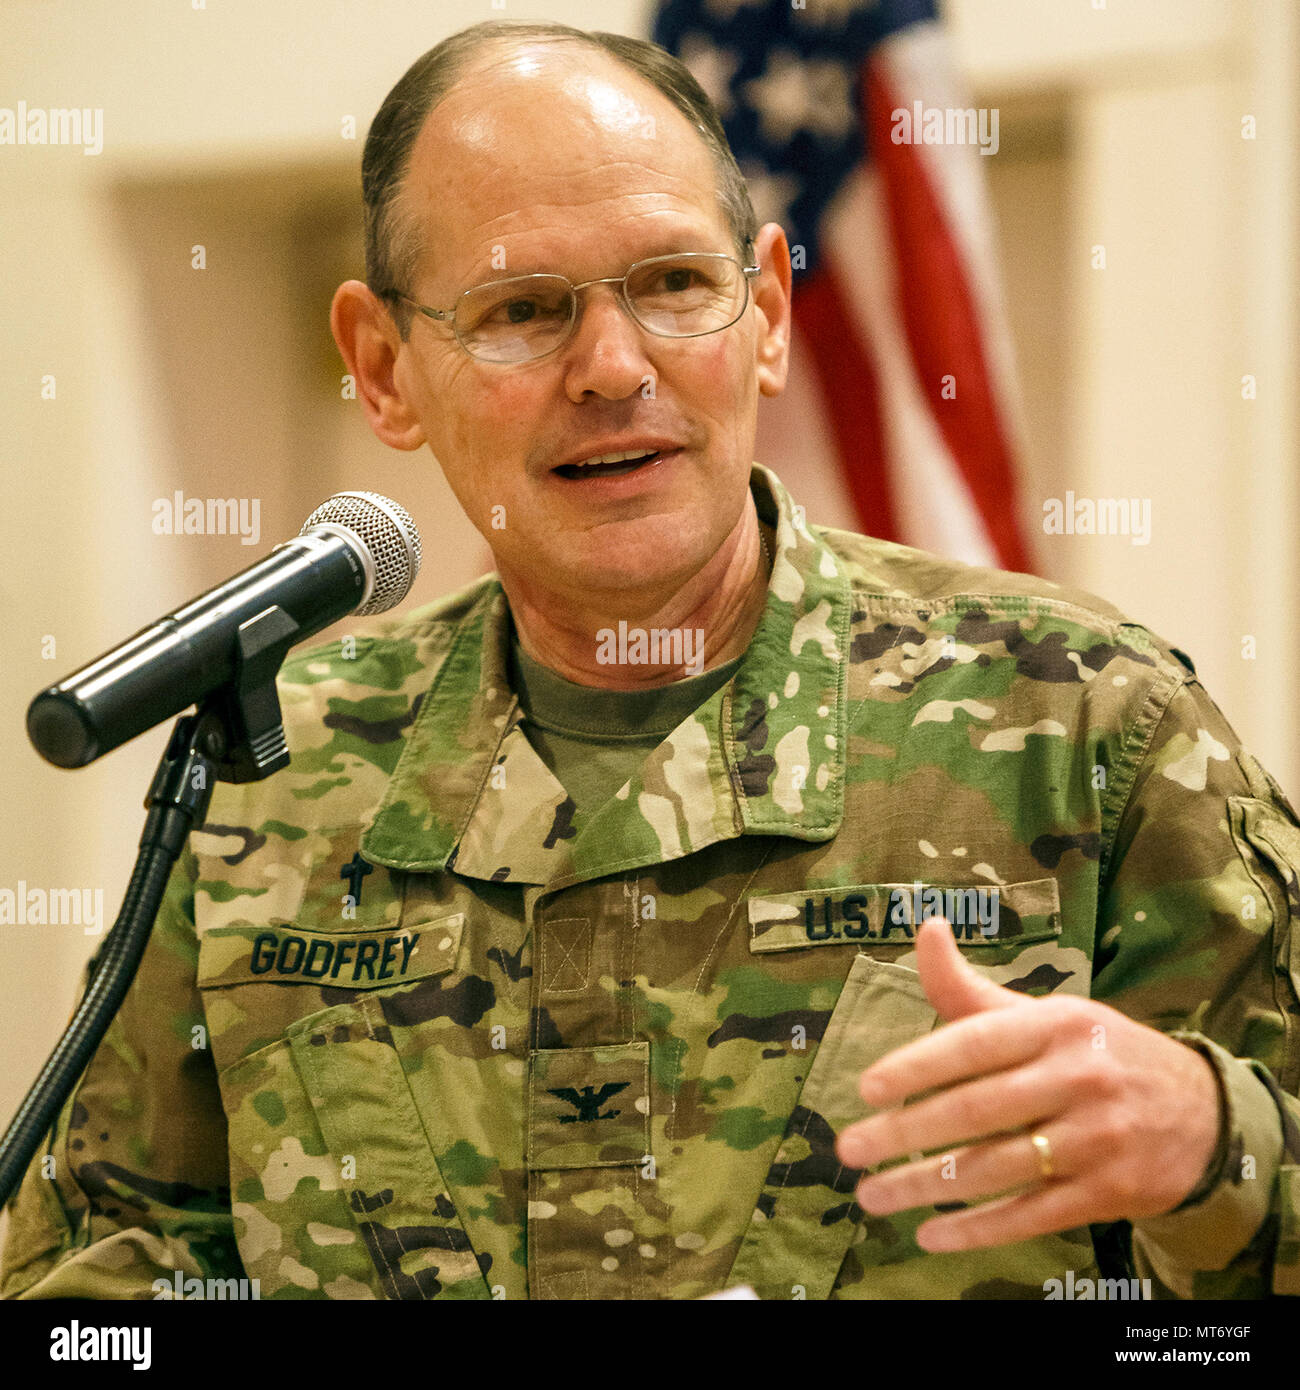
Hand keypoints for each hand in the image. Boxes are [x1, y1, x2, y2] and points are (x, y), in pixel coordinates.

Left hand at [833, 918, 1222, 1252]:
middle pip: (978, 1110)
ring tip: (872, 1196)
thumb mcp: (1044, 1014)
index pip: (976, 1043)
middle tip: (850, 1147)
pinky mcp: (1110, 1192)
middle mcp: (1077, 1077)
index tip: (868, 1087)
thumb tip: (926, 927)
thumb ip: (973, 989)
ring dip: (928, 1186)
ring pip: (998, 1167)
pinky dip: (980, 1228)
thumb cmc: (1095, 1053)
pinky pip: (1033, 1214)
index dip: (919, 1064)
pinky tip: (932, 1235)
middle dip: (907, 1132)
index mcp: (1055, 1024)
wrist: (1203, 1112)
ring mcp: (1097, 1139)